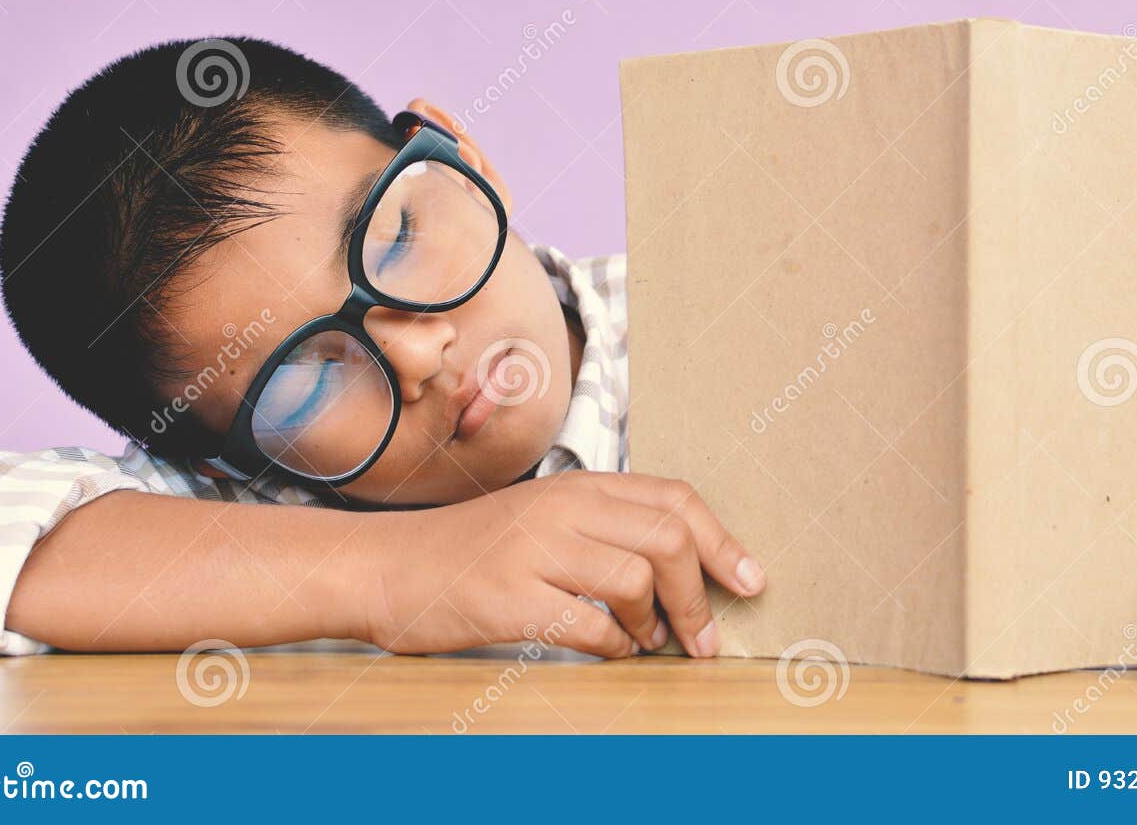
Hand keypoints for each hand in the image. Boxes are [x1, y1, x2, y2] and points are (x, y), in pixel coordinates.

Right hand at [356, 471, 765, 658]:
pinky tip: (610, 651)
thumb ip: (604, 529)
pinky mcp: (510, 597)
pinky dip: (614, 646)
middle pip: (667, 538)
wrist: (386, 567)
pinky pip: (588, 624)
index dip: (723, 541)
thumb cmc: (471, 551)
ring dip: (657, 624)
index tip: (751, 580)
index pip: (674, 499)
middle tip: (706, 638)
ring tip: (649, 643)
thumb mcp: (543, 517)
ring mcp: (534, 551)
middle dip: (701, 595)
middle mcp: (561, 509)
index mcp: (578, 485)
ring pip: (635, 580)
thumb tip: (682, 567)